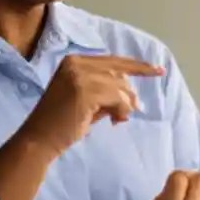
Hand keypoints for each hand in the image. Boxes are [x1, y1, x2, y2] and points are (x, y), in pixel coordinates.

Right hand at [18, 54, 164, 155]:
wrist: (40, 138)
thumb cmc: (64, 122)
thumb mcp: (88, 100)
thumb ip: (108, 92)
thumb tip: (134, 99)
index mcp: (76, 61)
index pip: (114, 61)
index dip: (139, 66)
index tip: (159, 70)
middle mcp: (77, 63)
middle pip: (120, 73)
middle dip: (128, 95)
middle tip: (124, 115)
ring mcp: (79, 75)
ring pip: (121, 87)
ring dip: (124, 106)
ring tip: (116, 119)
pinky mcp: (84, 90)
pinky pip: (118, 98)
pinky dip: (121, 110)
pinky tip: (114, 120)